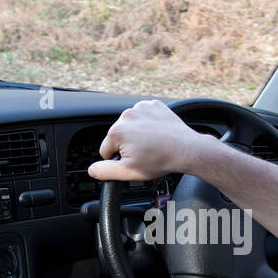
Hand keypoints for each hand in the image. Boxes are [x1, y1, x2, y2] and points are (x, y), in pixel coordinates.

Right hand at [88, 99, 213, 181]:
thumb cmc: (160, 160)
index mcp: (117, 131)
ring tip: (152, 144)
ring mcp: (140, 107)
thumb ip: (106, 171)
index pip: (106, 149)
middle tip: (145, 153)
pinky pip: (143, 116)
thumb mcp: (129, 172)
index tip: (133, 160)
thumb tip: (92, 169)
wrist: (186, 149)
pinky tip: (156, 134)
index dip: (117, 159)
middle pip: (118, 136)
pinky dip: (147, 124)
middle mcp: (126, 115)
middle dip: (128, 145)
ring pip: (130, 126)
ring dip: (137, 134)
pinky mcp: (153, 105)